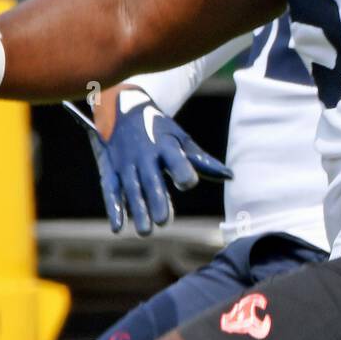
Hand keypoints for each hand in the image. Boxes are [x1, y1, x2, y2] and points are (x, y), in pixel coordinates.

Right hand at [90, 87, 231, 234]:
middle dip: (156, 200)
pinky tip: (118, 228)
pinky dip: (114, 208)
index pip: (176, 160)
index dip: (182, 171)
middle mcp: (144, 154)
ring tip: (146, 231)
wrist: (123, 108)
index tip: (187, 182)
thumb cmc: (159, 129)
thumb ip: (202, 160)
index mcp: (165, 145)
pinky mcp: (110, 168)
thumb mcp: (180, 139)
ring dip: (137, 210)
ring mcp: (125, 162)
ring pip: (131, 188)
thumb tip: (230, 176)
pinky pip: (111, 190)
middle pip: (151, 179)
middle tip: (164, 221)